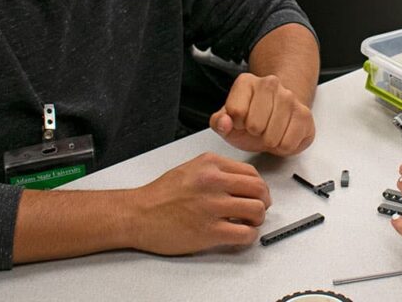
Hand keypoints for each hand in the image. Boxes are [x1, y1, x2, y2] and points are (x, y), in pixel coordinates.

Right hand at [128, 152, 271, 254]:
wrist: (137, 215)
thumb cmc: (160, 195)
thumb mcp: (190, 168)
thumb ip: (217, 171)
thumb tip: (242, 182)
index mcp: (210, 164)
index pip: (251, 173)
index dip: (259, 186)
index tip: (257, 194)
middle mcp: (213, 182)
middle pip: (259, 190)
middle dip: (263, 201)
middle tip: (258, 209)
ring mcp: (212, 207)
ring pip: (257, 211)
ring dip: (258, 219)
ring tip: (248, 223)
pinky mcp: (210, 231)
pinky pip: (245, 234)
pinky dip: (249, 236)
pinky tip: (240, 235)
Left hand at [210, 73, 314, 155]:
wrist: (277, 117)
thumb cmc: (250, 119)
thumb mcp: (228, 122)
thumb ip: (219, 122)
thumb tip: (224, 123)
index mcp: (246, 82)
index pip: (236, 111)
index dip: (237, 124)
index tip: (242, 122)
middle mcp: (270, 83)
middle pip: (255, 125)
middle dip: (254, 133)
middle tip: (258, 129)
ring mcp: (290, 97)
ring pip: (272, 136)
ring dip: (269, 141)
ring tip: (270, 132)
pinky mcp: (305, 114)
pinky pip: (288, 143)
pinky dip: (283, 147)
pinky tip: (282, 135)